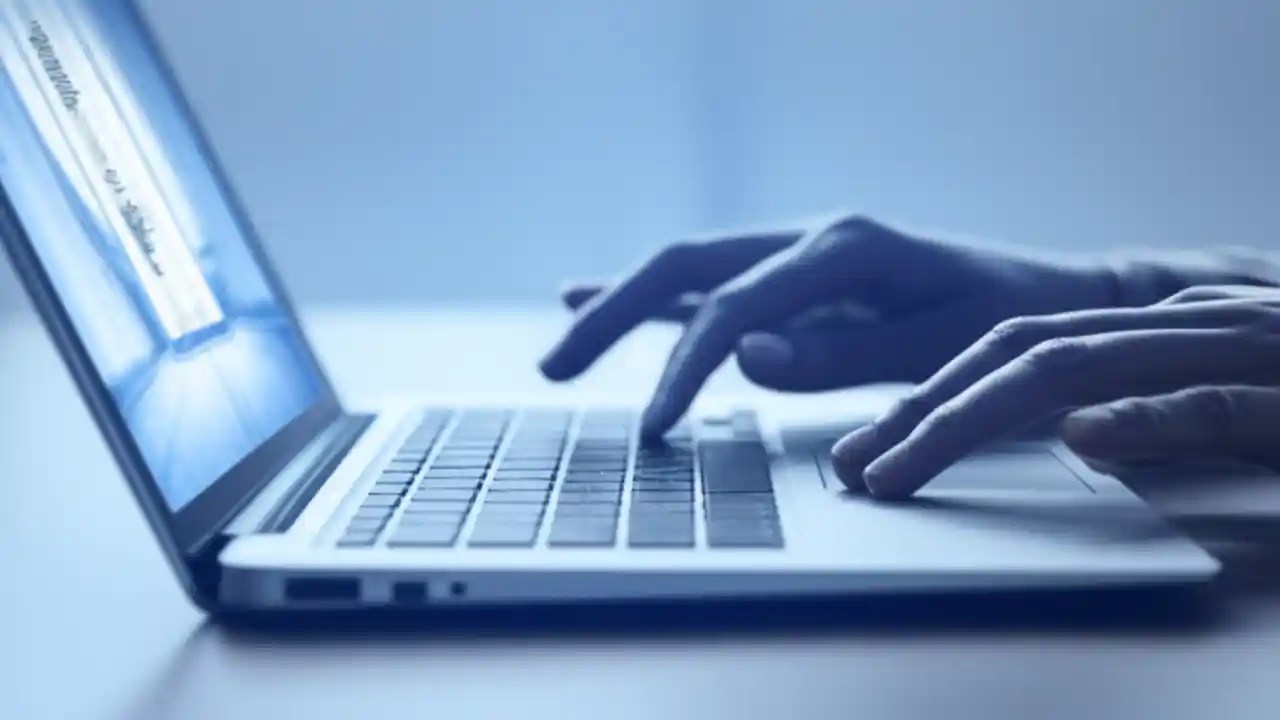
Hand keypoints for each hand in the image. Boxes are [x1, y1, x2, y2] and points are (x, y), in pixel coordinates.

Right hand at [539, 212, 1116, 437]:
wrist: (1055, 299)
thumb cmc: (1011, 327)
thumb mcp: (937, 350)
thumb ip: (839, 353)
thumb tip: (743, 353)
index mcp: (843, 248)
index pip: (731, 310)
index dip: (683, 369)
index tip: (653, 428)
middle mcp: (812, 238)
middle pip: (685, 267)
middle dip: (614, 315)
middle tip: (553, 365)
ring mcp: (804, 253)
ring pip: (690, 269)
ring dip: (623, 301)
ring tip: (564, 332)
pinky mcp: (803, 277)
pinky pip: (716, 283)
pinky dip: (661, 300)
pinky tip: (610, 300)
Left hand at [832, 285, 1279, 498]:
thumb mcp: (1223, 400)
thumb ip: (1153, 412)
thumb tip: (1076, 434)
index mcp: (1151, 328)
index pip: (1014, 350)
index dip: (930, 396)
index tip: (867, 450)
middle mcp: (1177, 324)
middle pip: (1020, 352)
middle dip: (923, 410)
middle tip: (855, 468)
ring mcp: (1238, 348)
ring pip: (1085, 365)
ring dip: (979, 415)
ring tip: (907, 463)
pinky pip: (1218, 399)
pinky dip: (1149, 417)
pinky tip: (1087, 438)